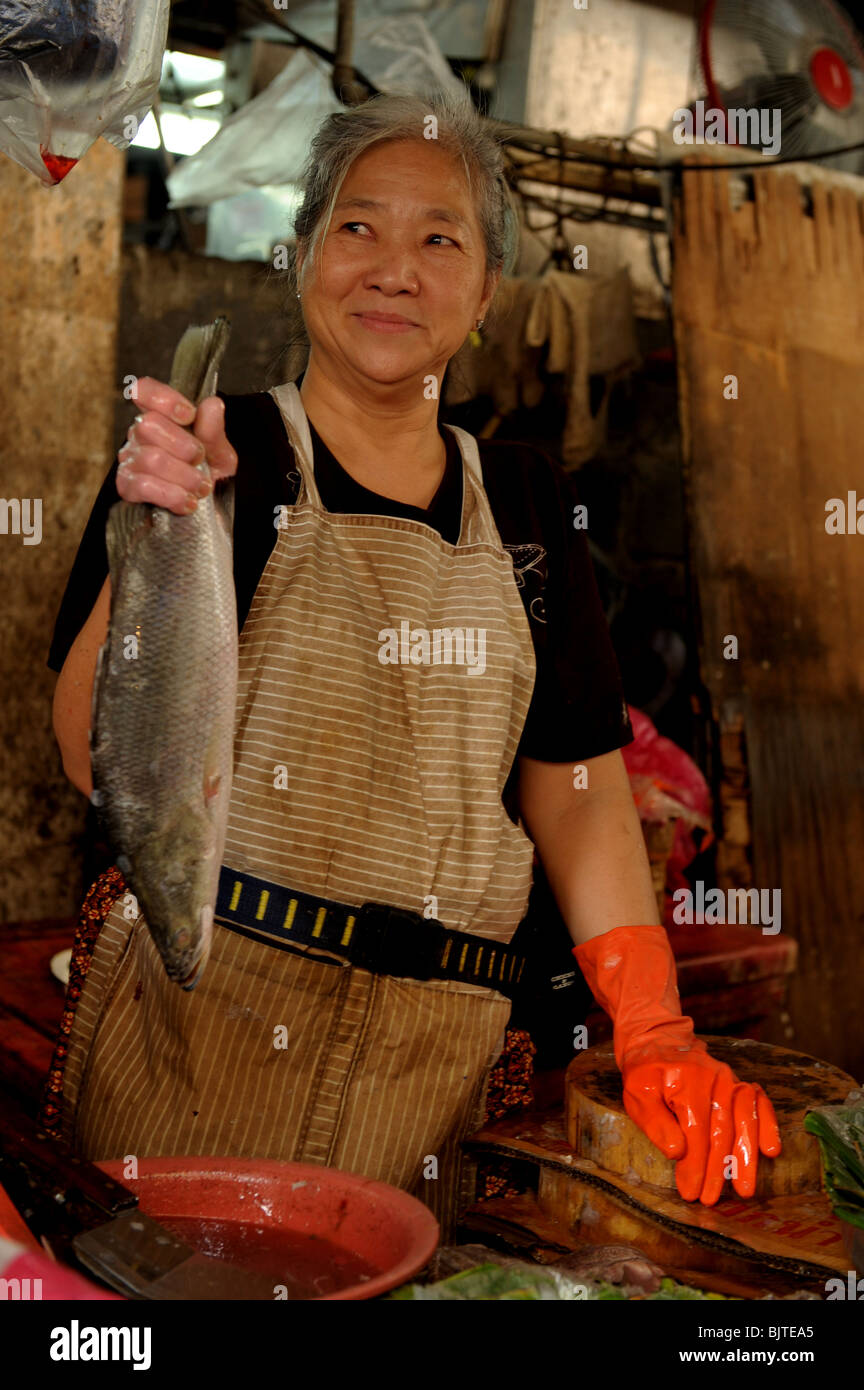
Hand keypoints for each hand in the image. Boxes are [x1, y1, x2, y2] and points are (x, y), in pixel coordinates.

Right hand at [116, 376, 237, 514]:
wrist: (209, 513)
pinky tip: (187, 502)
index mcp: (161, 417)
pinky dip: (172, 495)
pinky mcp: (127, 487)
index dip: (165, 399)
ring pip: (152, 459)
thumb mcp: (220, 453)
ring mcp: (131, 460)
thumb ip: (214, 430)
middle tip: (200, 461)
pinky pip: (143, 485)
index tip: (189, 415)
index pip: (145, 390)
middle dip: (184, 446)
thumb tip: (212, 404)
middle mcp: (140, 435)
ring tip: (201, 487)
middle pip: (149, 425)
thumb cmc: (209, 476)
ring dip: (184, 476)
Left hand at [621, 1036, 781, 1204]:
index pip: (697, 1132)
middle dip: (719, 1169)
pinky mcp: (738, 1083)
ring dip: (746, 1157)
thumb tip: (679, 1152)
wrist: (658, 1040)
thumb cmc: (646, 1072)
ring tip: (744, 1188)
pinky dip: (768, 1125)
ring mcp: (730, 1079)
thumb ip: (656, 1122)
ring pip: (745, 1121)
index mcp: (688, 1082)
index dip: (696, 1166)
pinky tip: (771, 1150)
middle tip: (712, 1199)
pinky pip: (759, 1103)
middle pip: (722, 1130)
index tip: (691, 1192)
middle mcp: (715, 1079)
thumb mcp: (638, 1094)